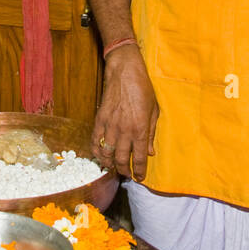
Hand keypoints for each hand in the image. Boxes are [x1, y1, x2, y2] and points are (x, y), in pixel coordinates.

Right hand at [91, 45, 158, 182]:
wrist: (124, 72)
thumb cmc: (143, 89)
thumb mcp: (154, 111)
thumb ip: (151, 133)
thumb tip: (150, 152)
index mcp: (140, 129)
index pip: (139, 157)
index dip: (139, 170)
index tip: (140, 177)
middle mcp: (124, 130)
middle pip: (121, 159)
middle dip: (124, 170)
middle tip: (127, 174)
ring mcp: (109, 125)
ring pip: (106, 153)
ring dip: (110, 164)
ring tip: (114, 167)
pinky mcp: (99, 119)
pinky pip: (95, 141)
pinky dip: (96, 152)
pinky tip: (100, 156)